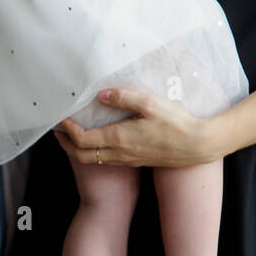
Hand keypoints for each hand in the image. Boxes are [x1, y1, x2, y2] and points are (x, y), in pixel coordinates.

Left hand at [53, 87, 223, 168]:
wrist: (198, 145)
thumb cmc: (176, 123)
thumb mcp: (150, 104)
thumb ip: (124, 98)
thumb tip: (101, 94)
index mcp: (119, 138)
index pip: (83, 138)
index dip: (68, 130)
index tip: (61, 119)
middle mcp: (120, 153)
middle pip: (82, 155)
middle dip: (65, 144)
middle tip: (57, 132)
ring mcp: (128, 159)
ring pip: (94, 160)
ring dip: (78, 150)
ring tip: (71, 137)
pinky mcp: (137, 161)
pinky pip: (107, 161)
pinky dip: (93, 152)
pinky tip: (97, 142)